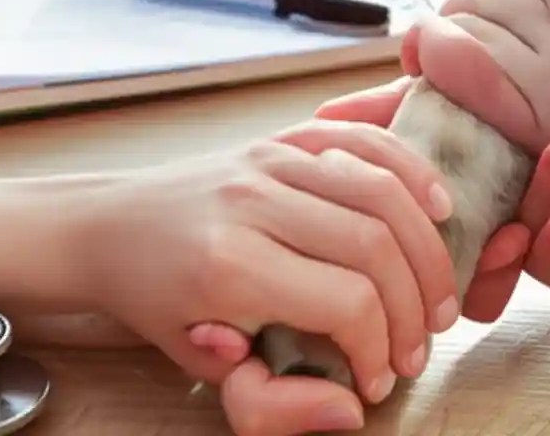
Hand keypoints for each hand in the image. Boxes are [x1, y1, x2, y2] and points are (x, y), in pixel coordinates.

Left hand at [78, 119, 459, 430]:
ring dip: (426, 247)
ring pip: (380, 190)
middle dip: (414, 305)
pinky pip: (360, 141)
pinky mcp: (279, 140)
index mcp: (230, 263)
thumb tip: (348, 409)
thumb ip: (271, 401)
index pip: (346, 302)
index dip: (379, 347)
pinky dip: (408, 168)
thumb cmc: (155, 300)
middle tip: (420, 346)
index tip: (377, 378)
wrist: (110, 228)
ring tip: (439, 296)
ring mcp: (268, 162)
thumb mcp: (201, 365)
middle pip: (374, 244)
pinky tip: (438, 206)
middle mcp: (253, 202)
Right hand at [313, 77, 549, 320]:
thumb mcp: (449, 96)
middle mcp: (513, 231)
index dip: (484, 265)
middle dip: (538, 233)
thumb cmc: (504, 89)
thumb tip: (322, 117)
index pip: (465, 267)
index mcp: (469, 213)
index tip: (504, 238)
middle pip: (518, 264)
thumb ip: (391, 111)